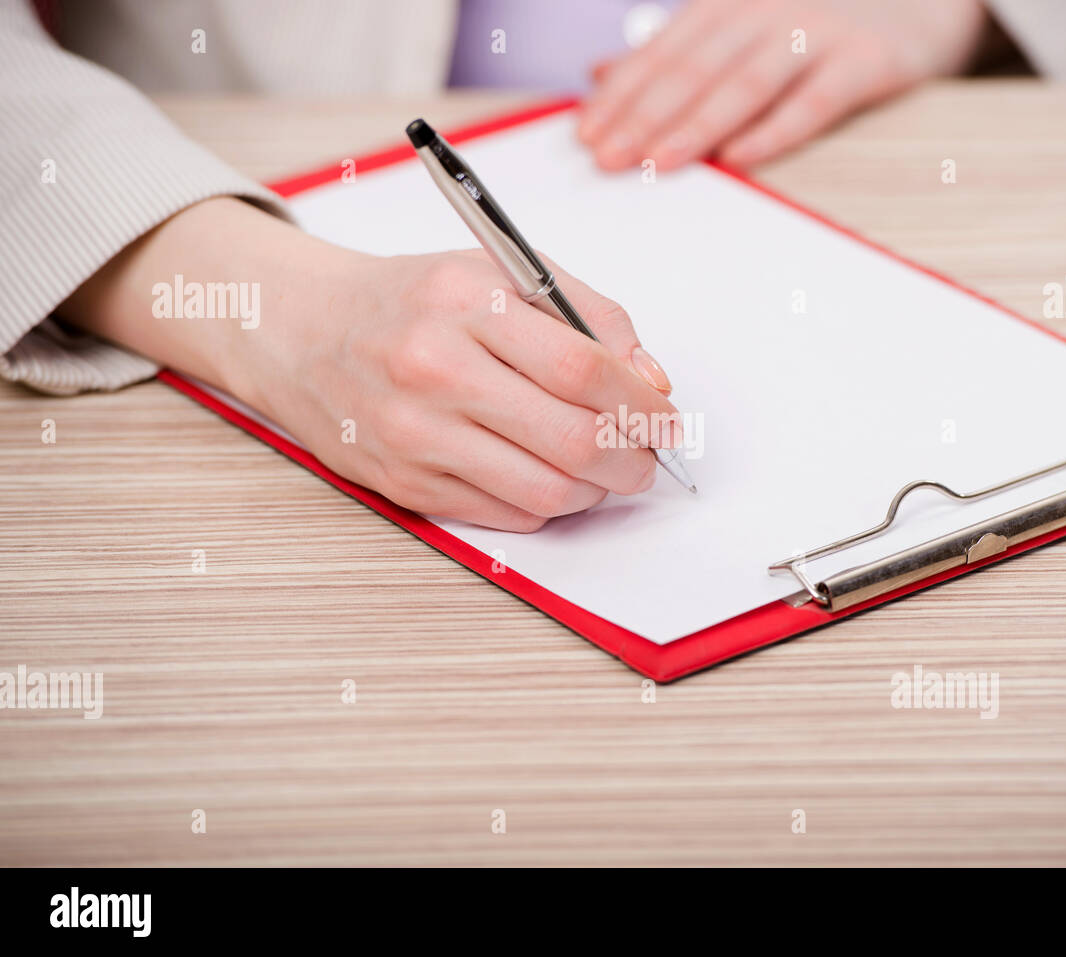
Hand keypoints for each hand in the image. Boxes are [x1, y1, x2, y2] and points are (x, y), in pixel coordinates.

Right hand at [261, 249, 681, 531]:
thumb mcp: (503, 272)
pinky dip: (547, 504)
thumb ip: (590, 316)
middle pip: (573, 440)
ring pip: (545, 491)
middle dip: (632, 459)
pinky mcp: (403, 483)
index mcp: (466, 302)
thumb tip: (653, 383)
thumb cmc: (417, 300)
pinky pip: (507, 516)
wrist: (305, 332)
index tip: (667, 418)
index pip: (584, 370)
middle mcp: (434, 369)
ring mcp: (414, 434)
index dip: (643, 405)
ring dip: (596, 490)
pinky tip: (547, 475)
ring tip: (604, 469)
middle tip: (646, 456)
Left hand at [578, 0, 990, 169]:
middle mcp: (768, 10)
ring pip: (745, 82)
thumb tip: (601, 73)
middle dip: (645, 114)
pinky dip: (776, 129)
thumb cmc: (818, 22)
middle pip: (695, 67)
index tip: (586, 134)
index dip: (622, 94)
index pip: (662, 51)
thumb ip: (674, 50)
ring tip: (656, 164)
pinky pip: (815, 101)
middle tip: (607, 158)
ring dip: (696, 126)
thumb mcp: (741, 24)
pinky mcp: (867, 60)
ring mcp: (818, 32)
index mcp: (730, 3)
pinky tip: (740, 159)